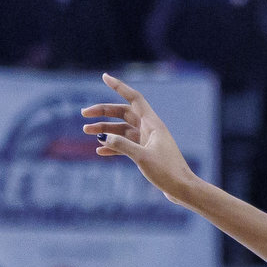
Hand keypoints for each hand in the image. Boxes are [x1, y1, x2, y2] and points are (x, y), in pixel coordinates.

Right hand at [83, 74, 201, 203]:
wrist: (183, 189)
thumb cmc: (167, 172)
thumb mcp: (142, 157)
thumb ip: (122, 145)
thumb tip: (103, 136)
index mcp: (153, 124)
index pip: (134, 99)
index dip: (119, 87)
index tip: (104, 77)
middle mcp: (150, 129)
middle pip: (123, 113)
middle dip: (103, 112)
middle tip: (83, 114)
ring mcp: (148, 141)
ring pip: (122, 129)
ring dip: (105, 130)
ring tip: (86, 132)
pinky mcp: (147, 153)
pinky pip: (126, 145)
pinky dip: (113, 146)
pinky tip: (100, 150)